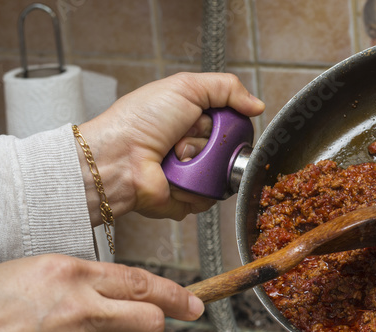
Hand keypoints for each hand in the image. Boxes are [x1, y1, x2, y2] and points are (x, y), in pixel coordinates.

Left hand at [77, 72, 264, 221]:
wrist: (118, 156)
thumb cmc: (140, 120)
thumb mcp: (186, 87)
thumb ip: (226, 88)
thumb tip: (257, 105)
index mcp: (191, 122)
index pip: (230, 125)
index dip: (226, 123)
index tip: (209, 119)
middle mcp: (193, 149)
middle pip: (228, 151)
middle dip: (211, 142)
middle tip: (185, 136)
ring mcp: (191, 176)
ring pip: (221, 175)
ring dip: (201, 163)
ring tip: (176, 156)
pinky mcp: (187, 200)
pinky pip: (209, 197)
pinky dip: (194, 186)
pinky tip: (174, 176)